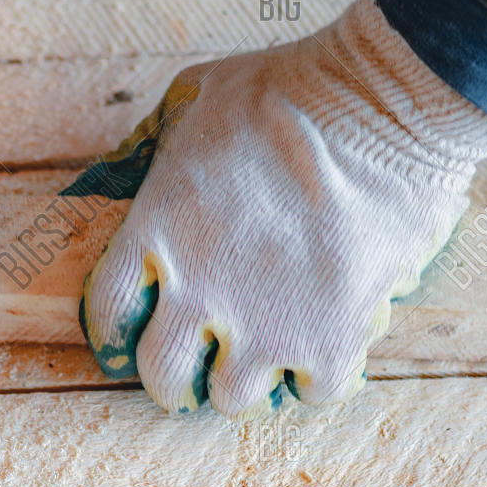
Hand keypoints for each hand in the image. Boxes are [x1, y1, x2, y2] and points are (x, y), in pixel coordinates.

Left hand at [74, 0, 486, 418]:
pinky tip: (328, 345)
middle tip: (196, 370)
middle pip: (162, 373)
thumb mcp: (194, 98)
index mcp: (155, 233)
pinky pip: (311, 392)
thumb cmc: (288, 89)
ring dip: (246, 380)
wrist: (380, 105)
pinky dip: (318, 376)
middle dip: (175, 378)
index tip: (132, 332)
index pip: (107, 311)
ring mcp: (261, 323)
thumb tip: (141, 158)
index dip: (117, 328)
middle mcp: (198, 291)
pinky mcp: (328, 340)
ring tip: (267, 356)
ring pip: (233, 397)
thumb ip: (161, 141)